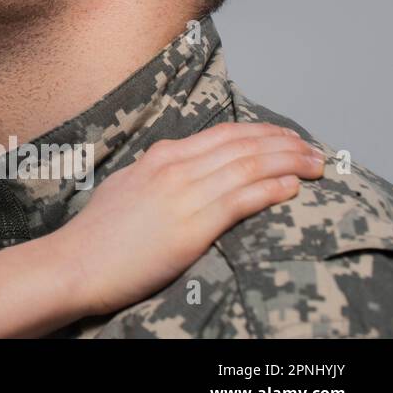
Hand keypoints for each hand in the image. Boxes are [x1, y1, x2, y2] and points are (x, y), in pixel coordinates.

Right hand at [51, 121, 324, 317]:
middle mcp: (174, 167)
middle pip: (243, 145)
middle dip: (285, 144)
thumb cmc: (98, 232)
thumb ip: (157, 174)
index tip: (287, 137)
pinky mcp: (192, 226)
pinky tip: (292, 188)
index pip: (224, 134)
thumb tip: (181, 169)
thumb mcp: (127, 185)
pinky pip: (241, 199)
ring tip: (315, 166)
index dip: (263, 132)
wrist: (78, 261)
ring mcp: (184, 194)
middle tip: (314, 150)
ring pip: (249, 166)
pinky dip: (272, 189)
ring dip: (289, 163)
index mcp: (160, 156)